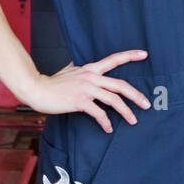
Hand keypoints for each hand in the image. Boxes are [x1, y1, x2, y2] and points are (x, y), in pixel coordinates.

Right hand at [25, 49, 150, 132]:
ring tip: (133, 120)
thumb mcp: (70, 72)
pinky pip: (99, 113)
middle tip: (147, 104)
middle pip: (120, 85)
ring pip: (113, 100)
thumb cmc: (52, 83)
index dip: (130, 56)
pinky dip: (106, 122)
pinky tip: (108, 128)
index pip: (114, 60)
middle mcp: (91, 77)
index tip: (144, 54)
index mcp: (90, 69)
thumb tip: (86, 69)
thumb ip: (82, 71)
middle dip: (136, 95)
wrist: (37, 88)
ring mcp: (86, 89)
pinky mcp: (80, 101)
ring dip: (126, 112)